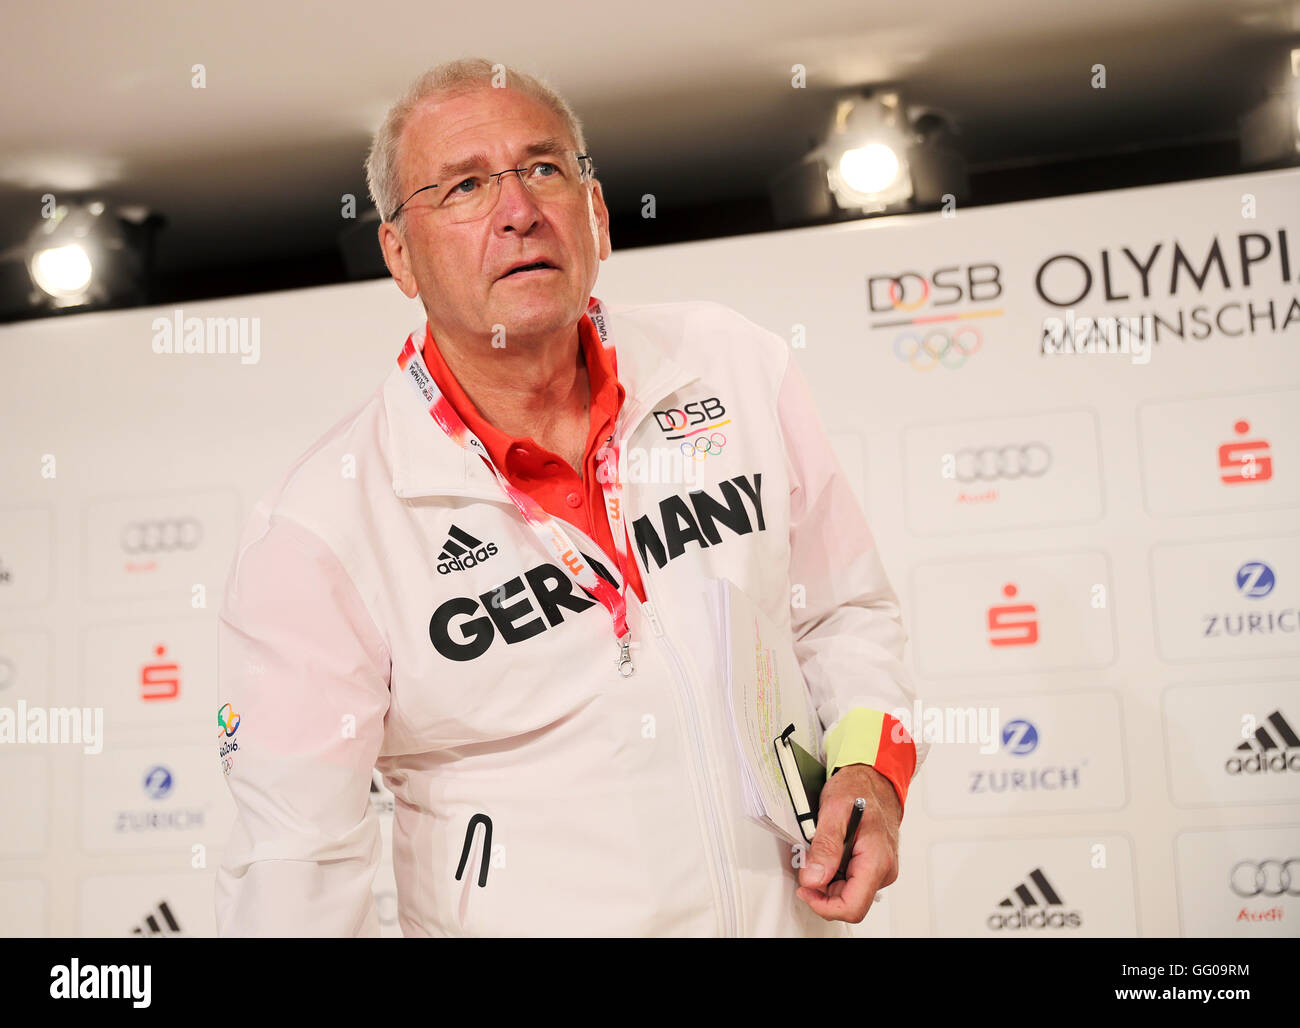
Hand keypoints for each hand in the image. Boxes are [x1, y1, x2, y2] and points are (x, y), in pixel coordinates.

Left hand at [796, 763, 900, 922]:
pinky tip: (829, 854)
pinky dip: (834, 873)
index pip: (852, 907)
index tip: (805, 889)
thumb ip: (825, 847)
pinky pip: (850, 882)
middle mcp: (883, 870)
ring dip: (827, 881)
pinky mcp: (873, 867)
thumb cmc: (858, 789)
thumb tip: (813, 878)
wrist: (873, 779)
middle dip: (822, 891)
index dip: (822, 905)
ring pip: (847, 894)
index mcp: (876, 860)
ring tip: (819, 853)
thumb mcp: (834, 811)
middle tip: (807, 865)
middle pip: (848, 903)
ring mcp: (880, 870)